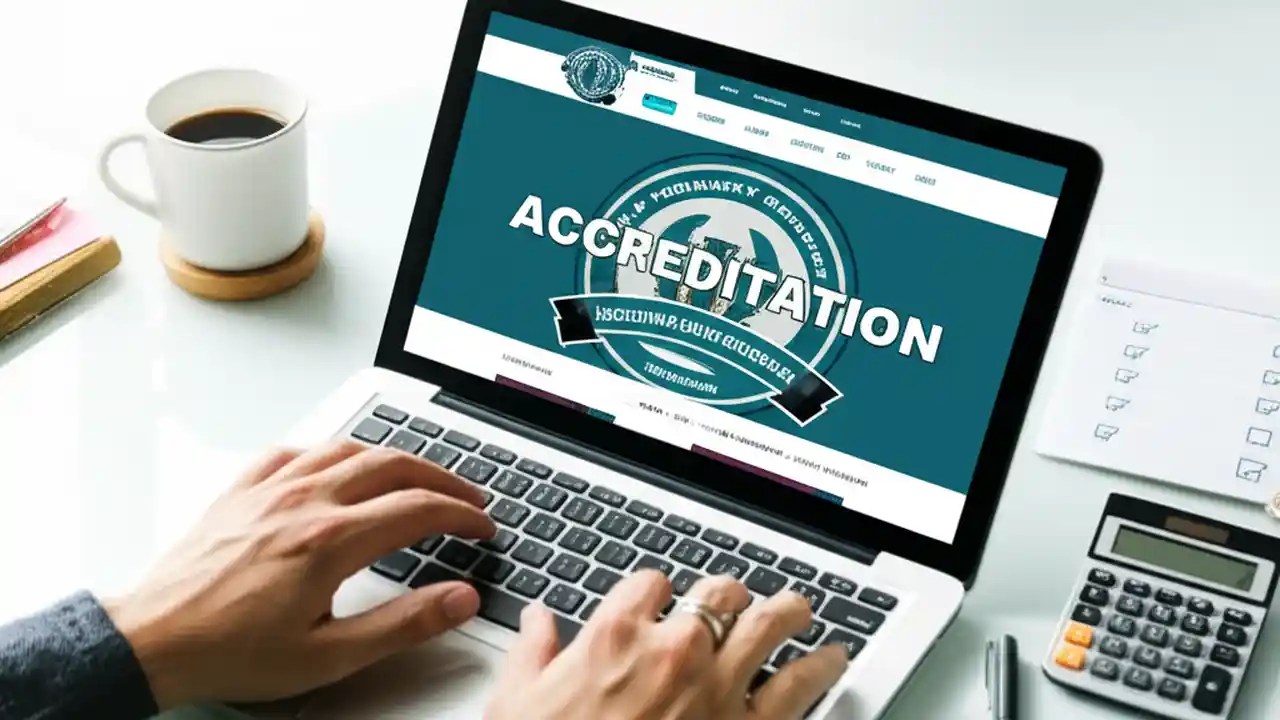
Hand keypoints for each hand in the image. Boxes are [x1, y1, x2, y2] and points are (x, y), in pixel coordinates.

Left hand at [104, 440, 495, 709]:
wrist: (151, 640)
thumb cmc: (229, 651)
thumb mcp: (329, 656)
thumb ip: (403, 624)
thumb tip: (458, 599)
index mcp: (331, 541)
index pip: (419, 509)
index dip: (462, 515)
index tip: (481, 527)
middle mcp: (304, 502)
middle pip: (393, 465)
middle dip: (441, 478)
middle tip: (466, 497)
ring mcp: (270, 490)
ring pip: (348, 448)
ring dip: (393, 457)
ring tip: (416, 474)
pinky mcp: (240, 492)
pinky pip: (294, 451)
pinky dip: (329, 452)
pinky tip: (336, 464)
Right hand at [488, 571, 846, 719]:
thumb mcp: (517, 703)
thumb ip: (532, 654)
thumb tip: (536, 622)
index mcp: (615, 636)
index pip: (652, 583)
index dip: (660, 590)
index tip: (663, 599)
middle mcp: (673, 651)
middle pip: (719, 594)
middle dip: (731, 594)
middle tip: (738, 599)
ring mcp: (716, 688)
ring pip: (769, 626)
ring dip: (788, 613)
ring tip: (799, 610)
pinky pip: (798, 688)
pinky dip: (820, 670)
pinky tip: (830, 662)